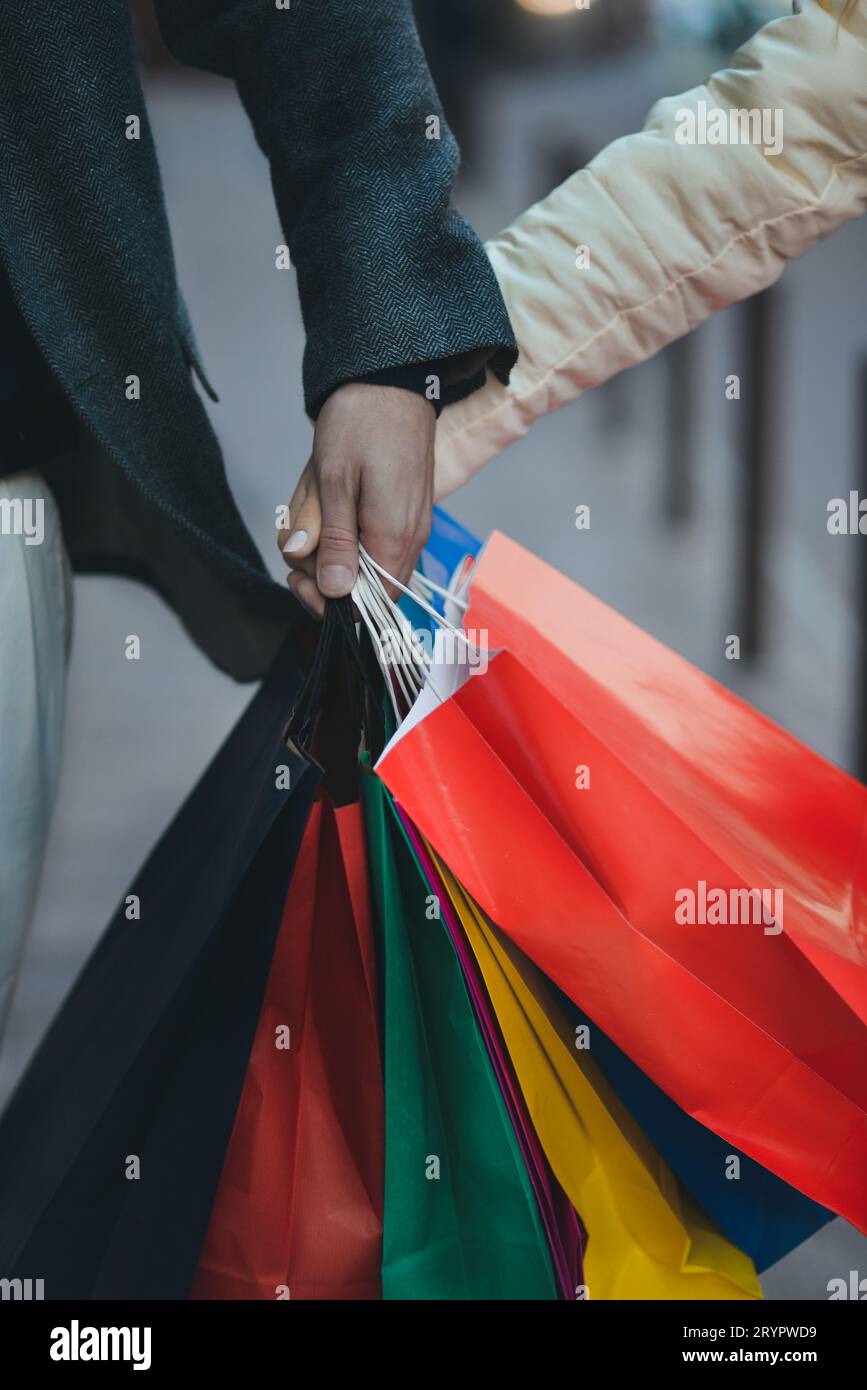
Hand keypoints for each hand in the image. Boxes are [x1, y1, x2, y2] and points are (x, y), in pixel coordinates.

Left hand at [277, 382, 434, 617]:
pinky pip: (368, 537)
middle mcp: (409, 539)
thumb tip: (333, 591)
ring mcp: (408, 526)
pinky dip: (341, 526)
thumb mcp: (334, 480)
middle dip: (319, 566)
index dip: (329, 603)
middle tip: (295, 531)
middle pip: (361, 587)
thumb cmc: (361, 421)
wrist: (390, 379)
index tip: (297, 577)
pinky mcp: (402, 511)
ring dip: (326, 542)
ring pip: (362, 561)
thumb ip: (335, 540)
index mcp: (394, 537)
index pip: (368, 605)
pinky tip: (325, 499)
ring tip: (308, 503)